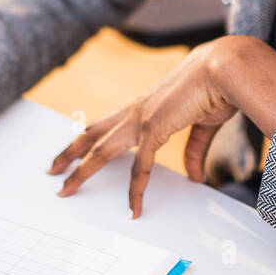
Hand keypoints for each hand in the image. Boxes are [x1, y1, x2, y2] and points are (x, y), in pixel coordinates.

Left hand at [46, 37, 242, 217]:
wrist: (224, 67)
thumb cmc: (214, 88)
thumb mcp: (201, 124)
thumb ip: (193, 151)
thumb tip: (194, 176)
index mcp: (144, 106)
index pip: (105, 124)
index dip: (87, 138)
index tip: (74, 150)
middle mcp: (135, 111)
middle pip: (91, 134)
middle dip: (69, 152)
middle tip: (51, 169)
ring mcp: (141, 118)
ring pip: (100, 149)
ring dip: (81, 169)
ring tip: (65, 188)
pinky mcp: (154, 127)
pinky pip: (140, 166)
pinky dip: (136, 189)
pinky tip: (134, 207)